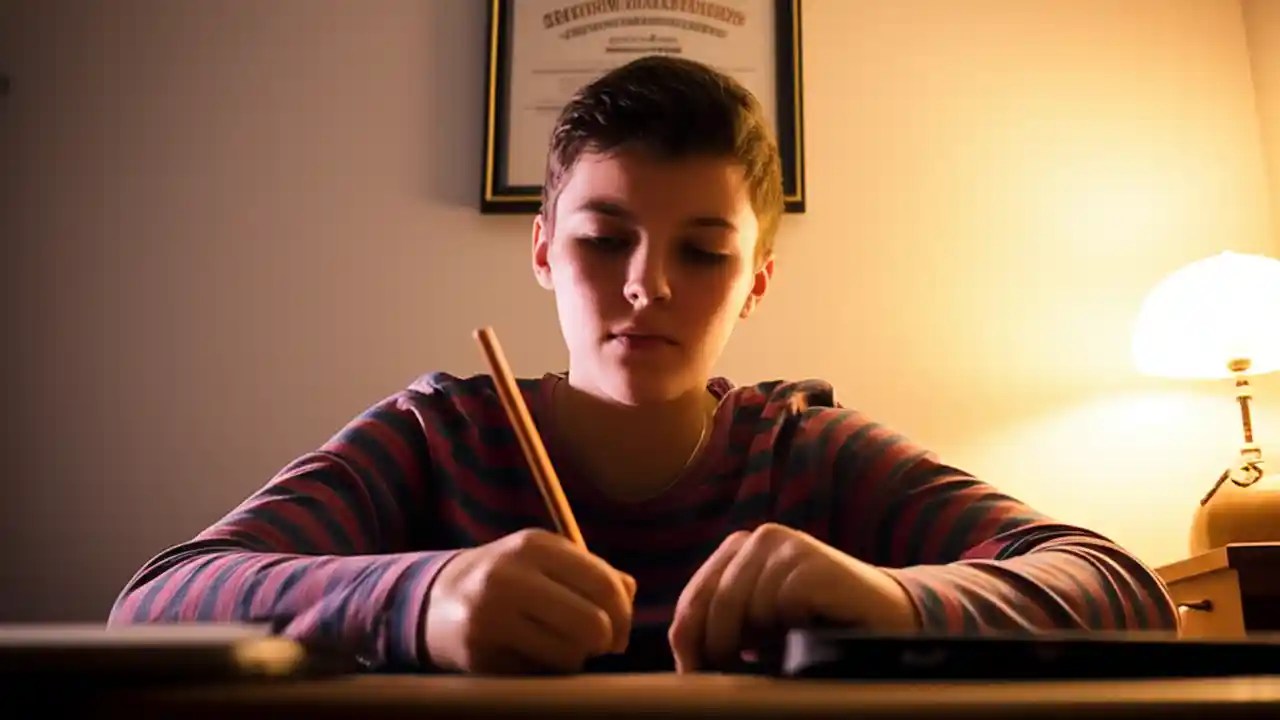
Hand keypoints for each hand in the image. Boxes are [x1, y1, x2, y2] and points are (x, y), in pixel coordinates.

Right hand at [425, 528, 635, 673]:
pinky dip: (545, 670)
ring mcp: (492, 616)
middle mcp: (511, 576)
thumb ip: (591, 571)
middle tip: (600, 645)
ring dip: (575, 658)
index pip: (603, 583)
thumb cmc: (507, 578)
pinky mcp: (479, 653)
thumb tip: (630, 593)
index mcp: (534, 545)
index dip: (623, 613)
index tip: (620, 630)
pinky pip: (539, 674)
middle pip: (592, 623)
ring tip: (558, 645)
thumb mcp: (544, 560)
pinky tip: (528, 654)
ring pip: (569, 655)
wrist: (436, 600)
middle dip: (605, 641)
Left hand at [668, 523, 919, 672]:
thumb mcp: (760, 626)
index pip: (692, 599)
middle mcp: (760, 538)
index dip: (688, 643)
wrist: (891, 618)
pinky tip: (807, 634)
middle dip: (714, 650)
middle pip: (710, 604)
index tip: (693, 679)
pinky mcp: (810, 562)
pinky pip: (777, 607)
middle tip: (727, 680)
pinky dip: (788, 632)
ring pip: (741, 609)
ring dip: (757, 642)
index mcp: (738, 549)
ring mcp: (786, 545)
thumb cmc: (817, 628)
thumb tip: (683, 660)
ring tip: (781, 652)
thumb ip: (723, 627)